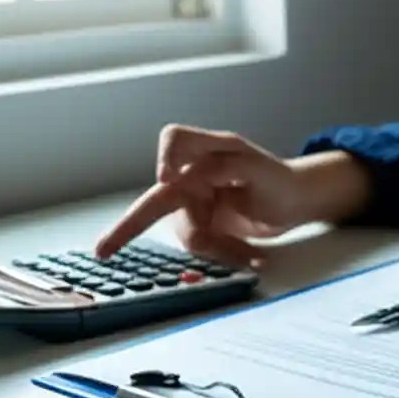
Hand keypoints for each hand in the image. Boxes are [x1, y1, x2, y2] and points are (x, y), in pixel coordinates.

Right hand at [95, 125, 363, 266]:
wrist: (295, 203)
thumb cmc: (279, 179)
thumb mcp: (259, 169)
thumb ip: (226, 166)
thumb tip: (188, 174)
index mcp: (210, 150)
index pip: (175, 140)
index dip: (166, 157)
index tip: (167, 178)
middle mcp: (194, 175)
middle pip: (156, 198)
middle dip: (127, 227)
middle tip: (103, 251)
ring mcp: (194, 203)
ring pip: (188, 233)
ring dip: (220, 247)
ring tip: (253, 254)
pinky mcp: (201, 226)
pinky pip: (204, 247)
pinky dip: (227, 254)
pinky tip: (253, 257)